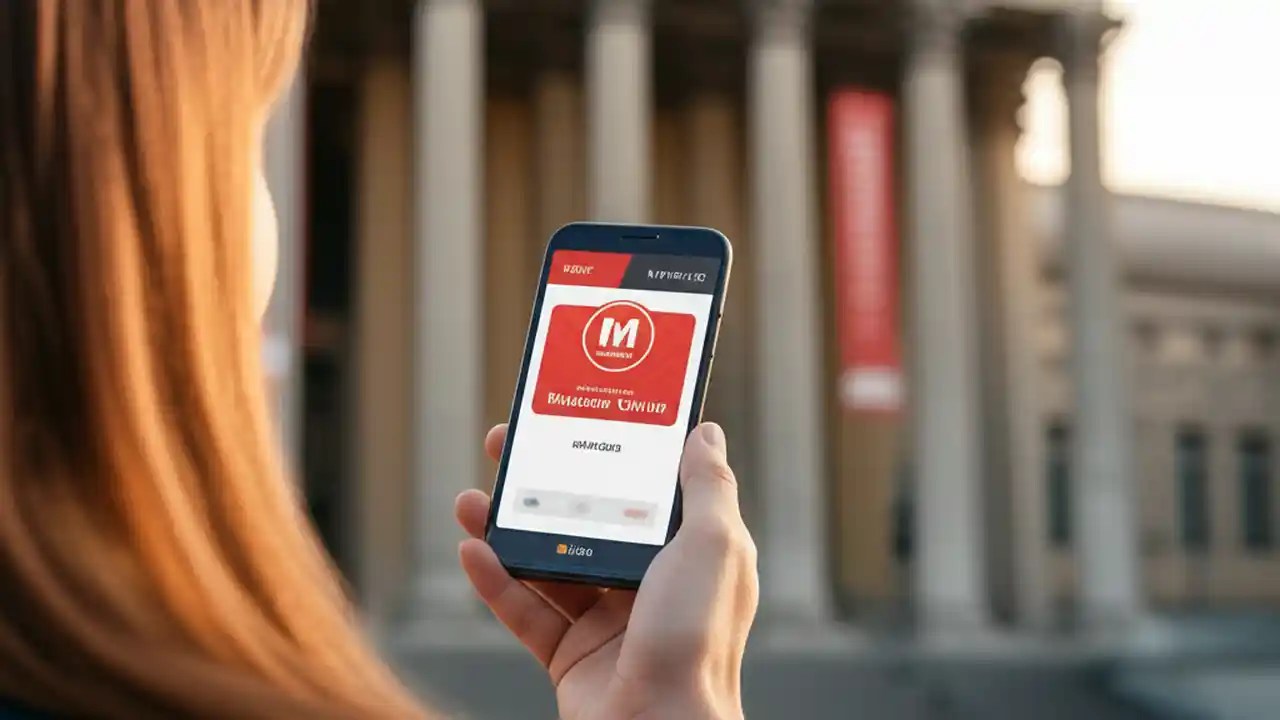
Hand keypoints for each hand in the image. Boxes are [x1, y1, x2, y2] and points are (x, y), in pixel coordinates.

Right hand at [454, 422, 757, 719]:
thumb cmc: (696, 642)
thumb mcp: (714, 546)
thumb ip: (707, 486)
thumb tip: (705, 431)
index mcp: (688, 555)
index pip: (647, 490)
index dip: (611, 452)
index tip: (577, 417)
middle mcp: (650, 585)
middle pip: (587, 520)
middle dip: (545, 484)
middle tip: (506, 448)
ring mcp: (608, 622)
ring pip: (548, 562)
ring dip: (507, 528)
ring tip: (471, 499)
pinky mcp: (570, 657)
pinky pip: (526, 610)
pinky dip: (495, 582)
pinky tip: (471, 551)